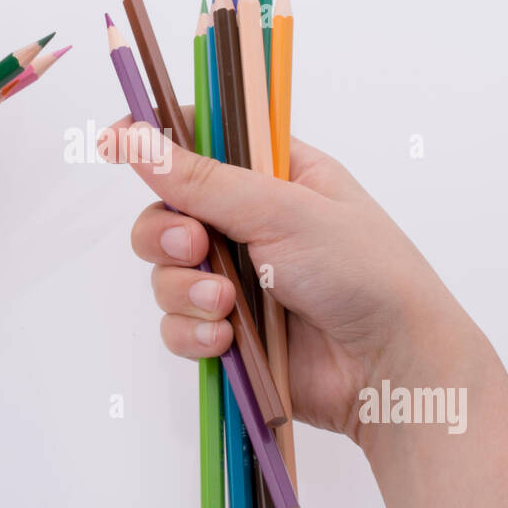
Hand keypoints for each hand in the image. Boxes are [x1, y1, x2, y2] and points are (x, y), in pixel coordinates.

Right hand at [105, 112, 479, 443]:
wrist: (392, 369)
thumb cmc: (361, 272)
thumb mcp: (281, 210)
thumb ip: (201, 180)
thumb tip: (133, 138)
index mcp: (275, 174)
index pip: (203, 138)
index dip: (156, 138)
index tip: (116, 142)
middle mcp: (251, 222)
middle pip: (166, 210)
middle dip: (166, 231)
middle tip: (192, 245)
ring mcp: (238, 280)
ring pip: (164, 271)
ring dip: (182, 288)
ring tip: (224, 305)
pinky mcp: (229, 334)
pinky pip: (178, 325)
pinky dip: (192, 332)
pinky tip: (225, 341)